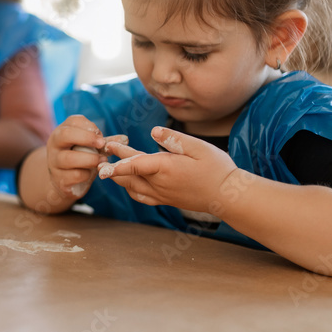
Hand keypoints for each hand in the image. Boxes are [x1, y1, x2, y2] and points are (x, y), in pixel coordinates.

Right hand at [46, 115, 126, 197]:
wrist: (64, 181)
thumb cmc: (79, 158)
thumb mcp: (91, 147)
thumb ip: (105, 142)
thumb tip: (125, 139)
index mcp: (62, 131)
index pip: (73, 121)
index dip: (90, 126)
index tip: (101, 135)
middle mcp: (54, 144)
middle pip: (65, 135)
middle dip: (87, 138)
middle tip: (102, 144)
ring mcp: (54, 162)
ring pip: (69, 158)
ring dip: (90, 159)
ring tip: (103, 162)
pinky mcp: (59, 179)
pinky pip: (75, 175)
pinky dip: (87, 174)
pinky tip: (90, 174)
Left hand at [102, 126, 243, 213]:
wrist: (228, 197)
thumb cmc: (217, 169)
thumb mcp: (200, 148)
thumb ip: (175, 139)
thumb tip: (153, 131)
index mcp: (166, 168)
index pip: (135, 165)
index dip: (118, 163)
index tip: (103, 161)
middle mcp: (160, 183)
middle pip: (129, 174)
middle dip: (113, 163)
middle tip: (103, 150)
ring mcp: (161, 194)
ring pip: (132, 186)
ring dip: (118, 176)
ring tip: (107, 164)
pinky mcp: (165, 200)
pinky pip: (141, 196)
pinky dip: (129, 188)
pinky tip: (126, 182)